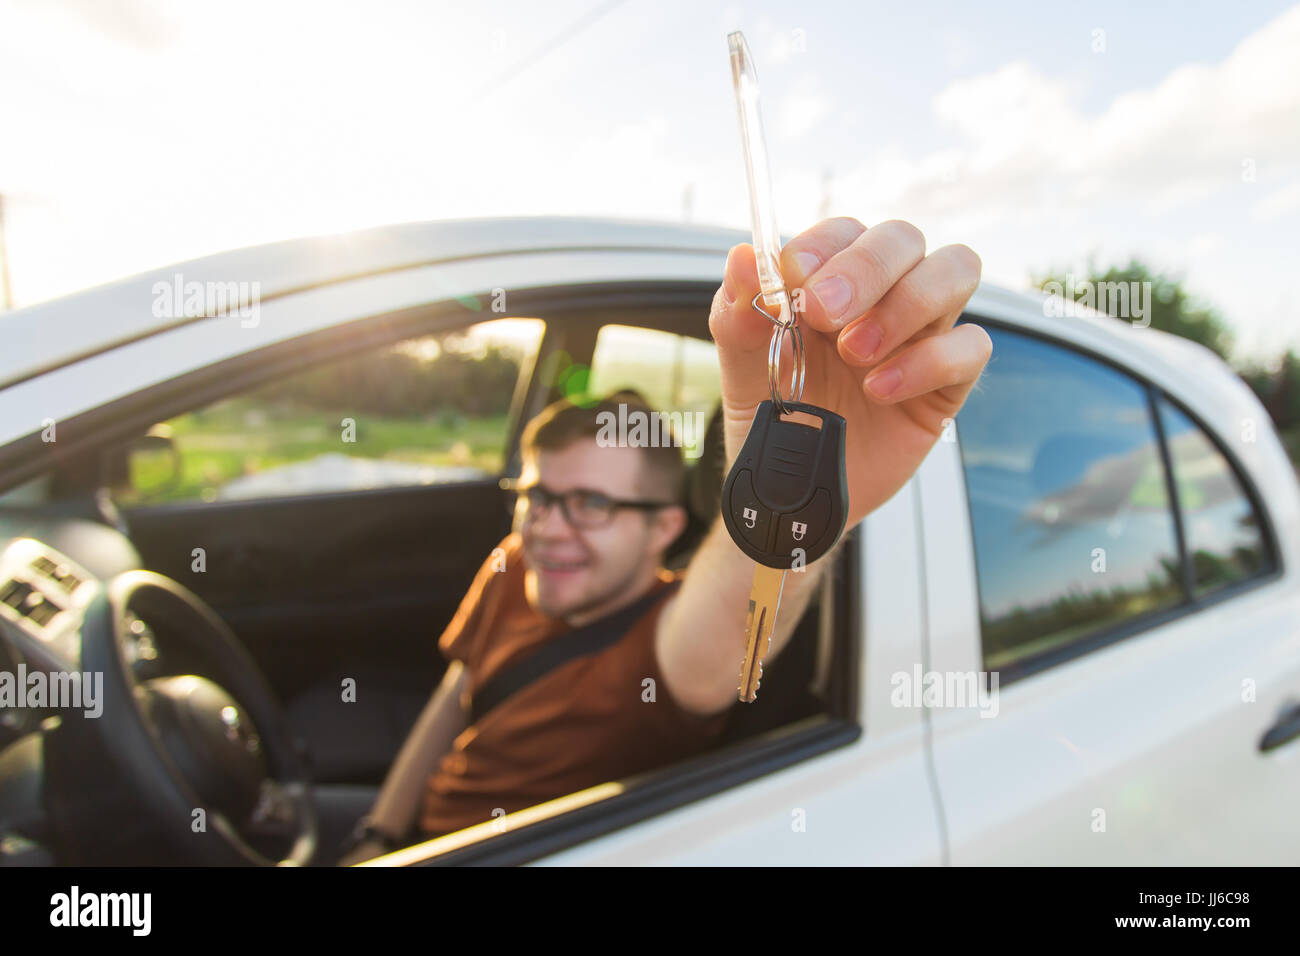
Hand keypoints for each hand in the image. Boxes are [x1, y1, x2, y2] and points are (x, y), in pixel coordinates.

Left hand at [708, 217, 990, 528]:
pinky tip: (881, 390)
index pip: (846, 231)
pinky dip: (929, 361)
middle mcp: (883, 295)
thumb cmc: (773, 416)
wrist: (792, 490)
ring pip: (955, 271)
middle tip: (823, 313)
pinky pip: (971, 346)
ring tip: (856, 353)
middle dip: (864, 269)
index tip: (794, 278)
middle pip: (903, 239)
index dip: (825, 246)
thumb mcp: (742, 366)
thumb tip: (744, 256)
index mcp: (831, 279)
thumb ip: (738, 313)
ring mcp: (920, 334)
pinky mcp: (948, 382)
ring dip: (906, 303)